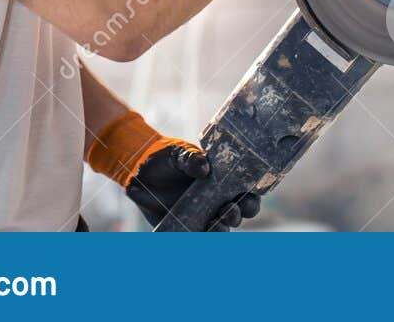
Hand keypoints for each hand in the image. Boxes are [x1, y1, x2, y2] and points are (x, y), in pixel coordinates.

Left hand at [86, 110, 261, 230]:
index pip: (246, 194)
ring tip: (214, 224)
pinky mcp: (184, 227)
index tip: (246, 198)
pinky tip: (197, 236)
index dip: (252, 200)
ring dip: (222, 230)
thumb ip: (191, 158)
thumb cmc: (168, 158)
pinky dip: (200, 240)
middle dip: (237, 215)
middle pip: (238, 215)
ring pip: (221, 229)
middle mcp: (217, 201)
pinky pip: (196, 238)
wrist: (142, 169)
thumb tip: (204, 168)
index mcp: (224, 182)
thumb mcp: (179, 153)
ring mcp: (201, 216)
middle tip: (227, 210)